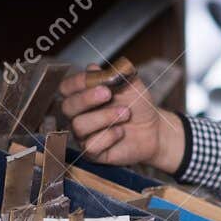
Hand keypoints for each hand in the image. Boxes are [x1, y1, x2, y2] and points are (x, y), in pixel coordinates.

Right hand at [58, 64, 185, 171]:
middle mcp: (78, 115)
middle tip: (108, 93)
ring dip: (104, 117)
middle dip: (87, 98)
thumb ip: (113, 74)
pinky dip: (109, 136)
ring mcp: (83, 135)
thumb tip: (92, 68)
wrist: (153, 128)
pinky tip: (121, 132)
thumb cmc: (137, 105)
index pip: (66, 87)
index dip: (77, 82)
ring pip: (79, 125)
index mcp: (82, 95)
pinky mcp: (92, 152)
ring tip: (125, 114)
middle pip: (67, 106)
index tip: (95, 77)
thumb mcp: (130, 84)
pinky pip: (91, 145)